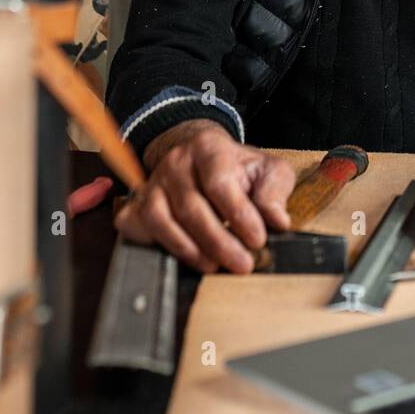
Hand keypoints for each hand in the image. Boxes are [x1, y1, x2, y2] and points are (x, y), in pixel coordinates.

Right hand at [114, 121, 294, 273]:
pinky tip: (181, 258)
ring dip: (188, 248)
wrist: (200, 156)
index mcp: (209, 148)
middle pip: (191, 207)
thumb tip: (277, 220)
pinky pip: (137, 226)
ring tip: (213, 265)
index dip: (238, 214)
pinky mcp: (139, 202)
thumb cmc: (237, 168)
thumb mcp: (267, 170)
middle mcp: (176, 163)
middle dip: (218, 242)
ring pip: (161, 219)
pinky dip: (155, 244)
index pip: (219, 182)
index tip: (257, 240)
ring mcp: (153, 183)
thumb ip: (275, 192)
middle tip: (241, 264)